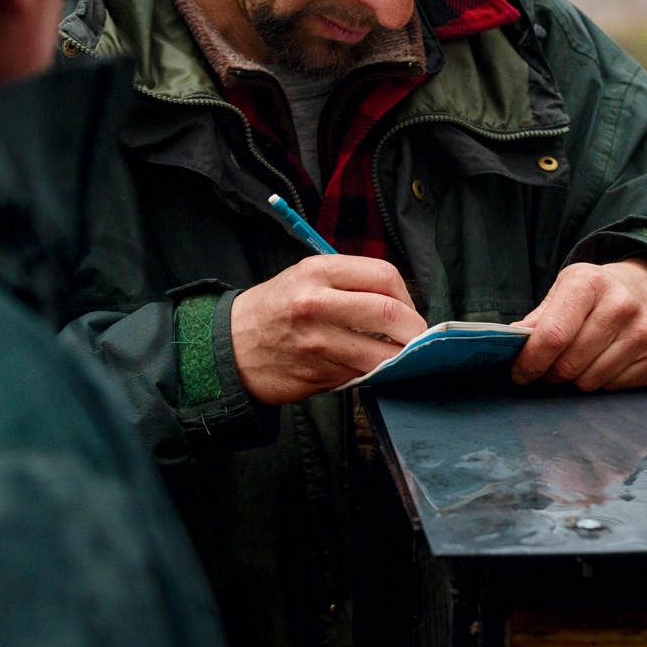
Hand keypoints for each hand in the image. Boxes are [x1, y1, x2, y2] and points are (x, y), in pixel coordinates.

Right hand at [230, 255, 427, 404]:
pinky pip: (360, 374)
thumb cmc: (275, 309)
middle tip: (417, 338)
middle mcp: (317, 303)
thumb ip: (350, 283)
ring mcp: (317, 342)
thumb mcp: (305, 277)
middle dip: (414, 331)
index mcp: (319, 271)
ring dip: (399, 358)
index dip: (406, 296)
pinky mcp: (316, 374)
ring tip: (399, 356)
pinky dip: (371, 373)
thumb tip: (400, 304)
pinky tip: (365, 367)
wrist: (230, 346)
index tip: (408, 310)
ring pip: (380, 353)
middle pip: (390, 314)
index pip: (385, 276)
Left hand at [511, 258, 646, 391]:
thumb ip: (540, 317)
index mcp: (589, 284)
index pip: (552, 336)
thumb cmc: (601, 291)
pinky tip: (606, 363)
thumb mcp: (568, 288)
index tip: (519, 374)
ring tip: (579, 363)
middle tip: (547, 370)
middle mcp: (622, 305)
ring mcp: (646, 332)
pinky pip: (615, 388)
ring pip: (590, 382)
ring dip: (576, 380)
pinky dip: (603, 382)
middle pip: (569, 365)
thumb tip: (512, 342)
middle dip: (550, 374)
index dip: (530, 362)